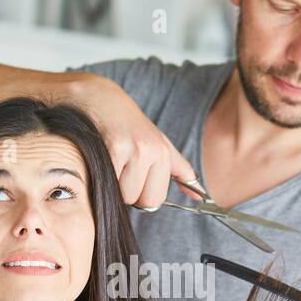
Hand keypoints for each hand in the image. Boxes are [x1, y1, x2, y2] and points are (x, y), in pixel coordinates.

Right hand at [76, 75, 205, 208]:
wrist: (101, 99)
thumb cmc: (131, 126)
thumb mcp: (160, 144)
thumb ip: (180, 171)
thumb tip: (199, 194)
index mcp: (163, 153)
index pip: (155, 200)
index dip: (141, 194)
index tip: (135, 177)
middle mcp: (150, 151)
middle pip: (138, 200)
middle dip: (128, 192)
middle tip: (122, 169)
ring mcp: (130, 149)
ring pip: (123, 195)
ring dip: (114, 185)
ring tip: (112, 162)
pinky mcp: (110, 148)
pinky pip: (108, 183)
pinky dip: (102, 178)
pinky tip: (102, 160)